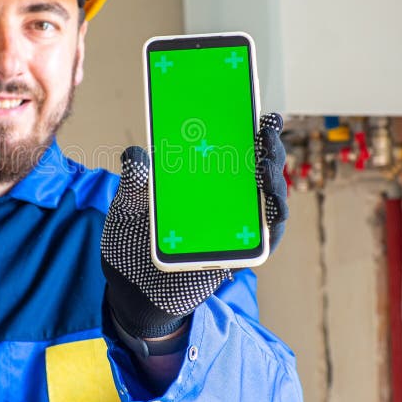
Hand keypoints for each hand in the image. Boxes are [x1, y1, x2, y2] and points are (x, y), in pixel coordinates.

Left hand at [100, 113, 288, 342]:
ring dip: (274, 179)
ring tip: (269, 160)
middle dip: (267, 147)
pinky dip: (273, 221)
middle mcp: (221, 204)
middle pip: (254, 171)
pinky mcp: (236, 257)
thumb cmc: (129, 244)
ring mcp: (231, 230)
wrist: (128, 291)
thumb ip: (134, 181)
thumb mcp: (127, 207)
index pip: (228, 152)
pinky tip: (273, 201)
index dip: (245, 131)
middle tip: (266, 128)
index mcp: (198, 186)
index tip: (254, 110)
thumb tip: (135, 152)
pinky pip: (264, 239)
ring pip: (266, 201)